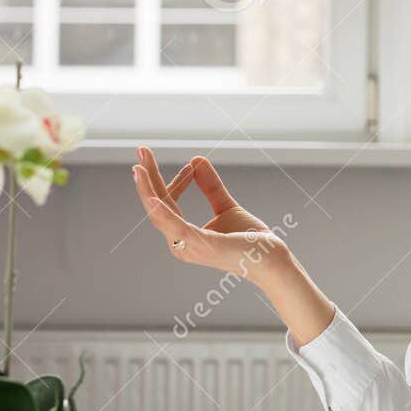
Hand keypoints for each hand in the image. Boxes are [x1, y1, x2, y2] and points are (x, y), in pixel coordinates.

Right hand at [130, 147, 287, 282]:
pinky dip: (162, 213)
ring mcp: (189, 247)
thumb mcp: (226, 206)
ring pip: (160, 215)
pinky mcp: (202, 246)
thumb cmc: (249, 240)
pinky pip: (176, 227)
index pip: (169, 203)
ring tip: (138, 168)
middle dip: (147, 178)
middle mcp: (180, 244)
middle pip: (157, 206)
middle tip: (141, 150)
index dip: (175, 180)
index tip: (191, 164)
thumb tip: (195, 158)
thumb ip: (210, 186)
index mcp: (184, 236)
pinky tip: (152, 198)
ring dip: (147, 190)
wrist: (271, 260)